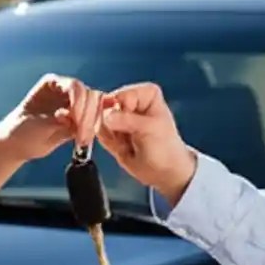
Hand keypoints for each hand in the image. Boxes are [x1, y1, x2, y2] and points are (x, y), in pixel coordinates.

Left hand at [0, 74, 103, 160]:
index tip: (74, 119)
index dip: (78, 102)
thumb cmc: (21, 129)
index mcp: (53, 83)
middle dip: (88, 115)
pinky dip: (93, 130)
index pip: (74, 86)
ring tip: (81, 140)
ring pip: (96, 107)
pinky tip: (85, 140)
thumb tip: (71, 119)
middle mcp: (67, 90)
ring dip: (92, 124)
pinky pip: (94, 121)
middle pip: (90, 95)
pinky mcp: (80, 120)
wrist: (18, 144)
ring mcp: (75, 105)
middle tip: (82, 134)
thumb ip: (55, 120)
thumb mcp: (36, 124)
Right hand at [97, 82, 196, 204]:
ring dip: (112, 136)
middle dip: (114, 126)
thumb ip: (126, 119)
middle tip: (130, 136)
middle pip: (106, 106)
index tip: (134, 125)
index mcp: (145, 93)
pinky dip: (109, 142)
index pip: (121, 95)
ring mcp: (120, 116)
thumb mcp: (149, 129)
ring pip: (100, 120)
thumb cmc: (165, 147)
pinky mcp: (112, 130)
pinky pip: (99, 132)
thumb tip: (104, 115)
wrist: (164, 171)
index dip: (123, 112)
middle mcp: (130, 101)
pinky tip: (123, 147)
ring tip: (129, 142)